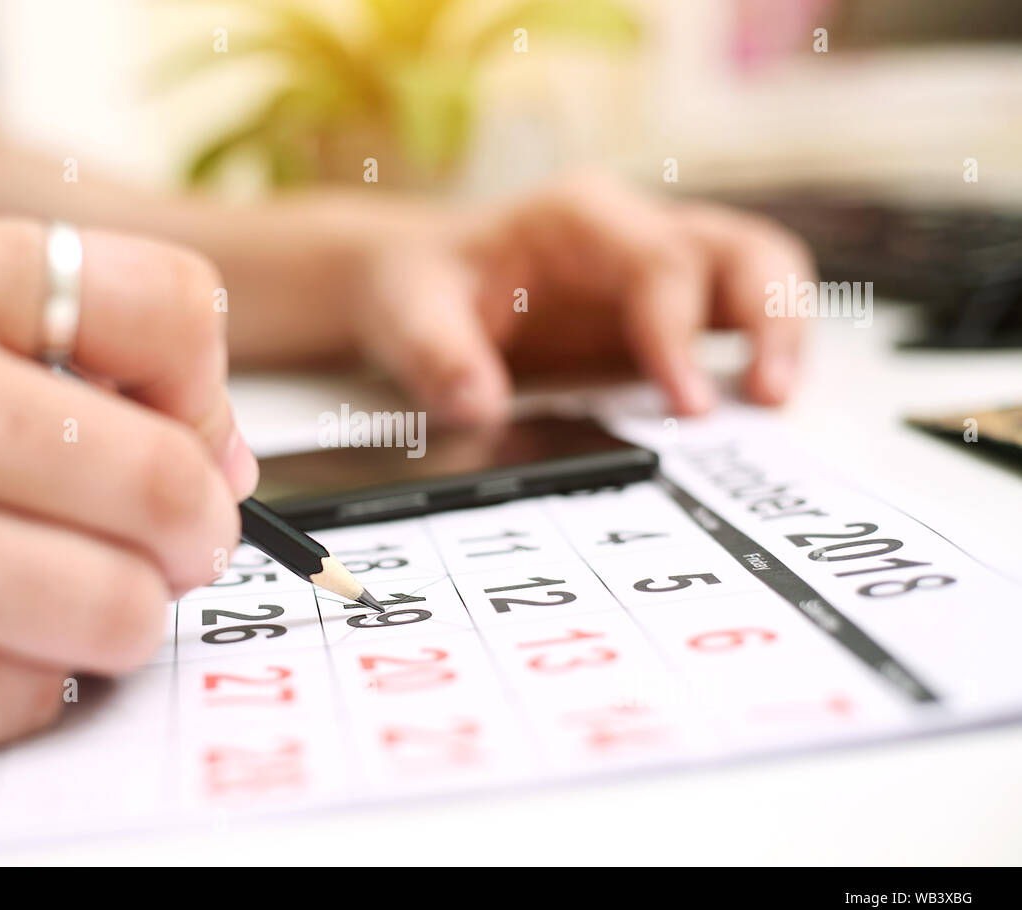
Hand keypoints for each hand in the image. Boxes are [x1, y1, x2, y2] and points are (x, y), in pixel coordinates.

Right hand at [0, 218, 255, 782]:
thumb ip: (87, 358)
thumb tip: (227, 462)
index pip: (169, 305)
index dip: (205, 387)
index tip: (179, 426)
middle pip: (169, 482)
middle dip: (195, 527)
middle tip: (162, 538)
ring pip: (126, 608)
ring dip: (112, 611)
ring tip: (39, 587)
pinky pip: (42, 694)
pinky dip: (24, 675)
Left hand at [352, 171, 815, 421]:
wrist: (420, 277)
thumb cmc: (421, 285)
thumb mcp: (407, 315)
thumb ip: (439, 358)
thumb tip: (479, 407)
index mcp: (577, 219)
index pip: (658, 263)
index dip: (680, 333)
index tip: (688, 405)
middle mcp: (631, 232)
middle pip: (740, 249)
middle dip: (771, 318)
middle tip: (770, 397)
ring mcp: (657, 267)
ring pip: (758, 272)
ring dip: (782, 333)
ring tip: (777, 404)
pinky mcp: (666, 307)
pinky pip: (736, 314)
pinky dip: (757, 353)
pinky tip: (751, 408)